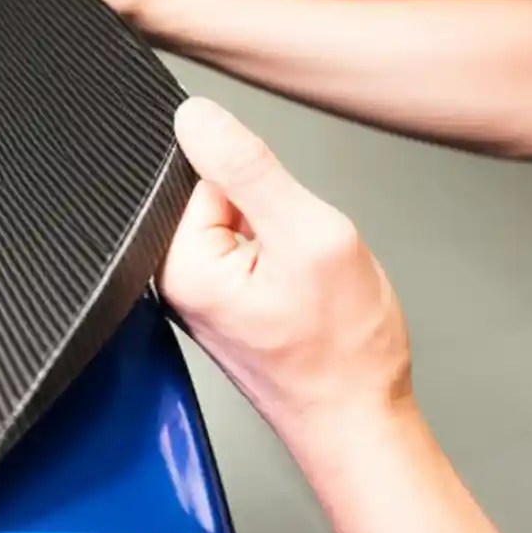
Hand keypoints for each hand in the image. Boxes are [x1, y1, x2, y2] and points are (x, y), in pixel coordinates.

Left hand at [159, 98, 413, 440]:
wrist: (358, 417)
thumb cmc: (342, 349)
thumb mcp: (308, 236)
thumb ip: (249, 168)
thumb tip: (196, 116)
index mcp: (179, 262)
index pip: (202, 168)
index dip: (258, 182)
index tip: (282, 221)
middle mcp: (173, 278)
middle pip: (215, 191)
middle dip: (268, 209)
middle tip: (298, 258)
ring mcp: (196, 291)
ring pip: (237, 218)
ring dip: (276, 234)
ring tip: (300, 279)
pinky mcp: (219, 300)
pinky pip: (245, 247)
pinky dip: (278, 256)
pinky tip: (297, 292)